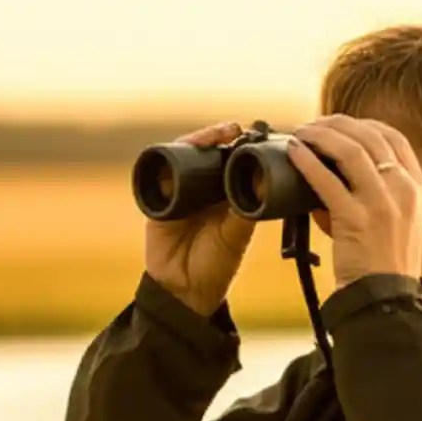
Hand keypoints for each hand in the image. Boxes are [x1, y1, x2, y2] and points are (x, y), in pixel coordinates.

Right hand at [145, 121, 255, 316]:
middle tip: (234, 128)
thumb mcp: (236, 236)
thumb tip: (263, 180)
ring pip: (186, 156)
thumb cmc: (216, 267)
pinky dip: (169, 156)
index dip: (242, 146)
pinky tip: (184, 147)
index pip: (233, 162)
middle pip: (209, 153)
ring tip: (215, 134)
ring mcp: (180, 192)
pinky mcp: (159, 199)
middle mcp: (204, 190)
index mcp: (226, 197)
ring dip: (198, 141)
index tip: (255, 133)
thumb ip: (245, 210)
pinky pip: (161, 172)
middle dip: (219, 137)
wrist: (184, 292)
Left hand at [287, 114, 421, 289]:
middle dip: (337, 124)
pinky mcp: (356, 219)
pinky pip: (326, 180)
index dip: (365, 124)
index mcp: (418, 189)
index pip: (395, 138)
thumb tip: (337, 175)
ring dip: (320, 135)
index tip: (342, 124)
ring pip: (349, 150)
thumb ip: (380, 196)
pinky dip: (306, 161)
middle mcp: (404, 190)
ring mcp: (382, 203)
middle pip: (370, 136)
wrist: (387, 301)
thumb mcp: (400, 224)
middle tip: (314, 125)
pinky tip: (294, 153)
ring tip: (301, 133)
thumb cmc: (385, 267)